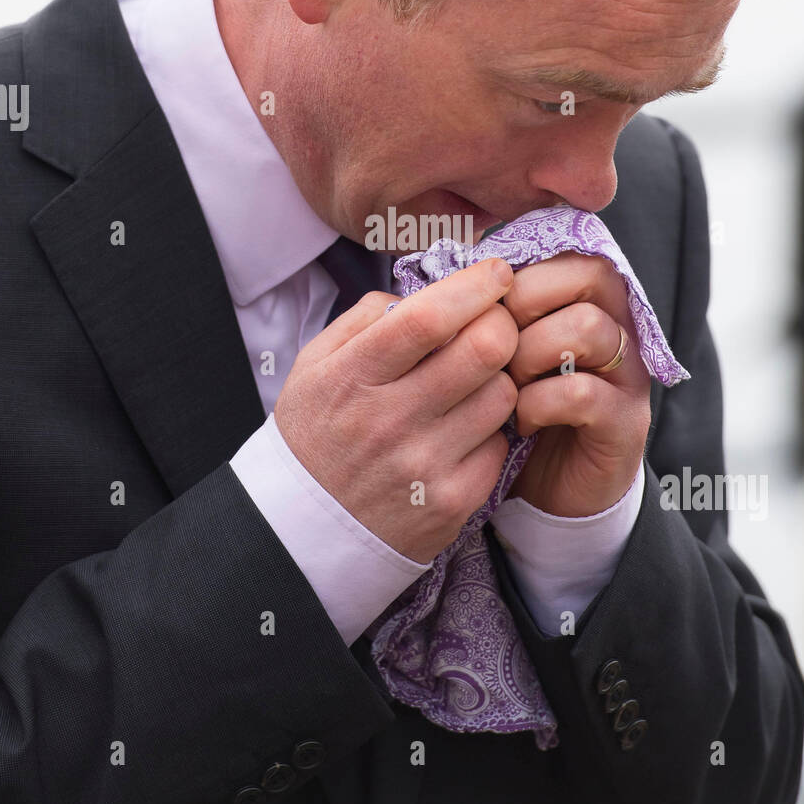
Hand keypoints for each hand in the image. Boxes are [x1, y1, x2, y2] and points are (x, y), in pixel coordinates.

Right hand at [274, 258, 519, 562]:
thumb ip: (365, 319)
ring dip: (499, 378)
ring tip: (472, 384)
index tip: (496, 271)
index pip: (428, 318)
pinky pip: (500, 445)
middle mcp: (388, 420)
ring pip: (503, 395)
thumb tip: (425, 291)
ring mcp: (423, 465)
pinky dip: (490, 431)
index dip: (474, 285)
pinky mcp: (450, 503)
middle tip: (496, 323)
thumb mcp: (314, 366)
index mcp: (352, 377)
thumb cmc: (315, 434)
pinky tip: (464, 432)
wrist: (301, 532)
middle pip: (485, 350)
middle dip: (502, 324)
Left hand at [502, 254, 650, 517]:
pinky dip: (540, 403)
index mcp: (591, 299)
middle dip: (527, 302)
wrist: (548, 488)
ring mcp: (628, 373)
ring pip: (588, 328)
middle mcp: (620, 326)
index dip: (521, 269)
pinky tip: (521, 420)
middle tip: (494, 343)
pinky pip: (583, 392)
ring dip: (531, 353)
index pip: (570, 248)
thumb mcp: (501, 351)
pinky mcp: (625, 421)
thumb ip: (493, 310)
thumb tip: (445, 275)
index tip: (485, 306)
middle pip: (589, 275)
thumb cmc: (516, 405)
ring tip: (508, 383)